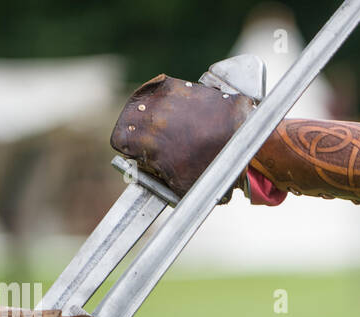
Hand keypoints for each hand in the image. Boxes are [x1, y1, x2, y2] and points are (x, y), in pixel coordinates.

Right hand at [112, 74, 263, 199]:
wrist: (241, 139)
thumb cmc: (213, 167)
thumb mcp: (179, 188)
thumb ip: (156, 182)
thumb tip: (147, 178)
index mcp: (139, 137)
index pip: (119, 140)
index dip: (130, 151)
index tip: (142, 155)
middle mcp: (146, 112)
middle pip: (130, 121)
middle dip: (141, 133)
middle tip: (158, 144)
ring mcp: (162, 95)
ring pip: (147, 105)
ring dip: (154, 116)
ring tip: (173, 131)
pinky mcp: (179, 84)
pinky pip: (164, 92)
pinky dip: (170, 103)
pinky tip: (184, 116)